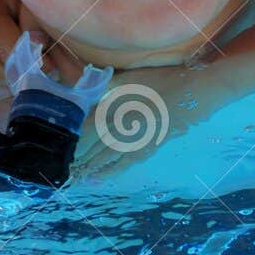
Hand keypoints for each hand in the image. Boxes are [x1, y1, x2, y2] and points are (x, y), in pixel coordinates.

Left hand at [73, 58, 230, 177]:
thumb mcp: (132, 78)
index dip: (74, 139)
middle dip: (79, 157)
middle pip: (95, 148)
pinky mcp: (148, 149)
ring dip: (91, 166)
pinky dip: (110, 170)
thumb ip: (109, 85)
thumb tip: (90, 88)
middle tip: (63, 166)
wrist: (194, 94)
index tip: (60, 147)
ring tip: (76, 174)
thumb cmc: (163, 81)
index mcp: (118, 113)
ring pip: (107, 159)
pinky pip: (125, 163)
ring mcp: (137, 143)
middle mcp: (124, 133)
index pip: (89, 130)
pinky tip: (101, 176)